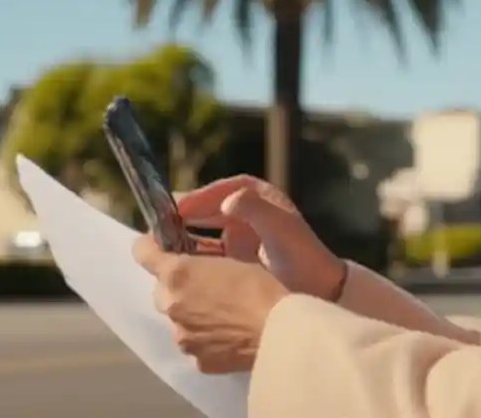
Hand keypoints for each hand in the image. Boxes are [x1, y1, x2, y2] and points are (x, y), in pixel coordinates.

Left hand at [133, 234, 287, 373]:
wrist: (281, 331)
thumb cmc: (263, 286)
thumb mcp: (237, 257)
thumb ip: (208, 258)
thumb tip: (203, 257)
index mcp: (178, 273)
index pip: (142, 252)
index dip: (150, 246)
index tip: (162, 245)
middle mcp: (171, 305)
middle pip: (160, 290)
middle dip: (176, 285)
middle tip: (204, 284)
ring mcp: (182, 337)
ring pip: (177, 319)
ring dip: (190, 313)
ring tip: (221, 314)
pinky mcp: (197, 361)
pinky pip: (194, 344)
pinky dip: (206, 339)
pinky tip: (229, 336)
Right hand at [177, 175, 346, 300]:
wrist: (320, 290)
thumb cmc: (304, 256)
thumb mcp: (282, 229)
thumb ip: (256, 210)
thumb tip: (229, 200)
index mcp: (258, 197)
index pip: (219, 191)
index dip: (197, 198)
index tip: (177, 209)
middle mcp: (245, 213)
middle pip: (204, 211)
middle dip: (182, 219)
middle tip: (160, 230)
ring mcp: (238, 237)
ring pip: (201, 234)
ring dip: (183, 241)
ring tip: (163, 250)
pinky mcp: (234, 260)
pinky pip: (205, 256)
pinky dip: (192, 260)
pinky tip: (179, 270)